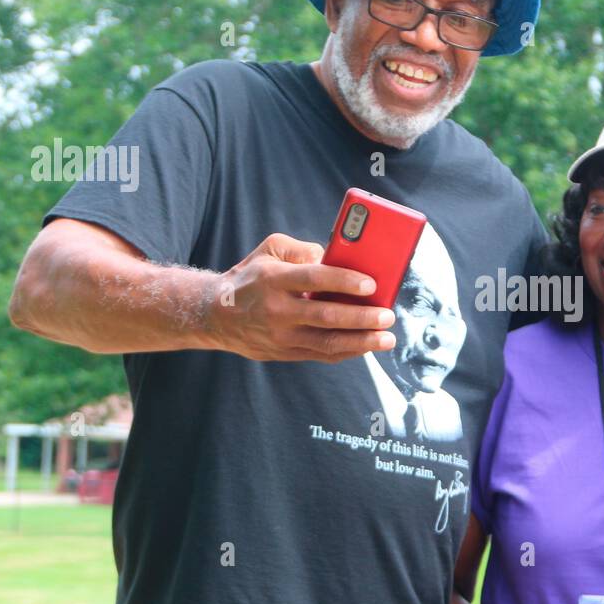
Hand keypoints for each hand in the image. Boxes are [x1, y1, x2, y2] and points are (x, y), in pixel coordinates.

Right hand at [207, 233, 395, 361]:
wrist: (215, 315)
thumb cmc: (251, 277)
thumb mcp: (269, 251)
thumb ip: (301, 249)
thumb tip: (334, 257)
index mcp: (274, 279)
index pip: (314, 279)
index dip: (344, 281)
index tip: (371, 284)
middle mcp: (277, 310)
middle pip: (326, 316)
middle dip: (361, 318)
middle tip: (388, 316)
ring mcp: (281, 336)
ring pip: (327, 342)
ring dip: (361, 342)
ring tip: (387, 337)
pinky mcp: (285, 353)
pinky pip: (322, 355)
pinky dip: (348, 351)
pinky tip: (367, 345)